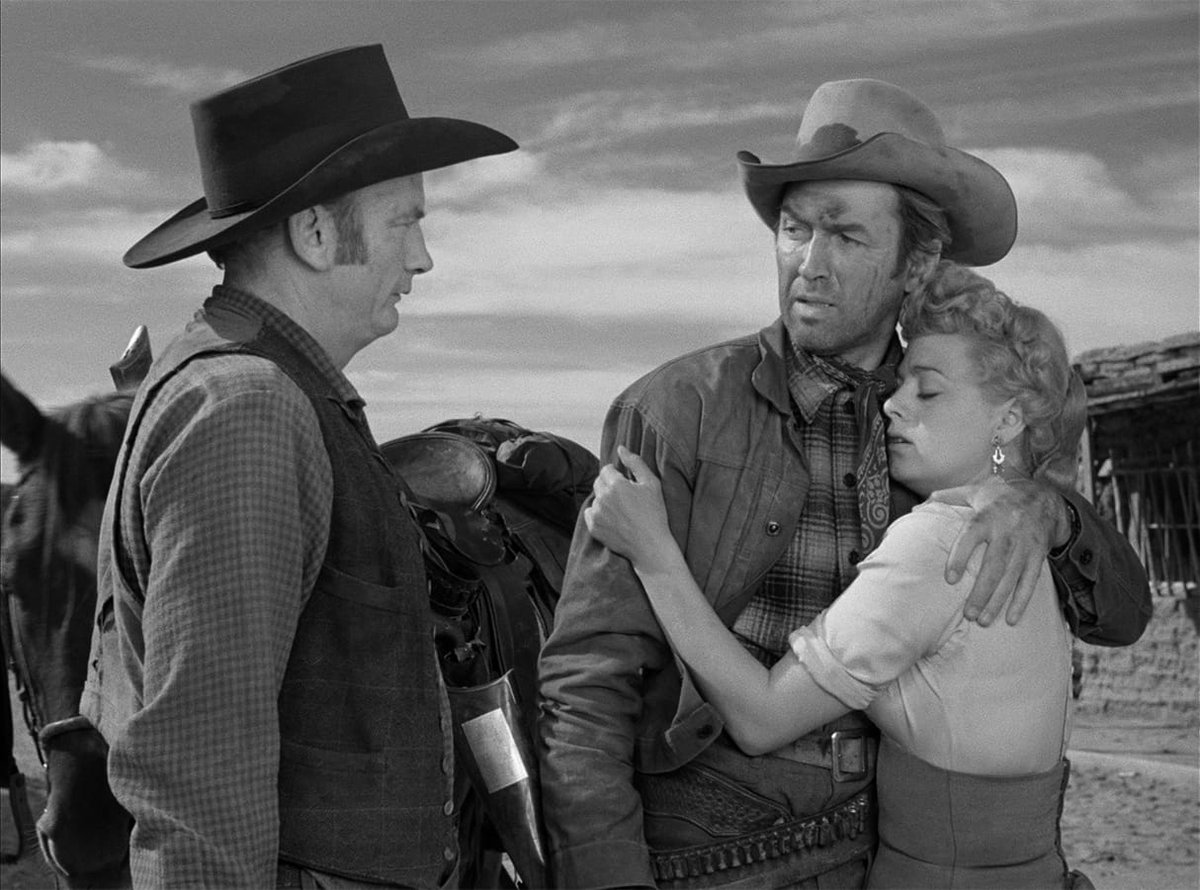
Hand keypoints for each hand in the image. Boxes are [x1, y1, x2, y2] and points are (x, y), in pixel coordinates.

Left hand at [583, 446, 674, 571]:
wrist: (650, 546)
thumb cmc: (654, 514)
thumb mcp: (652, 484)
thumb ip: (635, 463)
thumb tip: (621, 448)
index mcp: (616, 484)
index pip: (606, 470)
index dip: (617, 475)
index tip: (627, 485)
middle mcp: (603, 497)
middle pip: (598, 482)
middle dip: (609, 486)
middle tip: (625, 498)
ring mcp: (597, 513)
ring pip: (595, 498)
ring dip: (604, 500)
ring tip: (621, 511)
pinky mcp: (593, 527)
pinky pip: (590, 513)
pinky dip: (598, 514)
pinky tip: (613, 520)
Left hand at [932, 476, 1066, 625]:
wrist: (1045, 496)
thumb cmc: (1001, 496)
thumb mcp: (974, 491)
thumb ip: (946, 498)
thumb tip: (916, 508)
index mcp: (987, 516)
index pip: (971, 537)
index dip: (960, 557)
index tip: (950, 579)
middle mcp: (1007, 532)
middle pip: (993, 566)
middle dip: (981, 592)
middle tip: (967, 614)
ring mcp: (1025, 545)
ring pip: (1011, 577)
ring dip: (997, 601)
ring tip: (982, 621)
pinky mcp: (1038, 555)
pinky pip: (1030, 581)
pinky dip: (1021, 601)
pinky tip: (1010, 619)